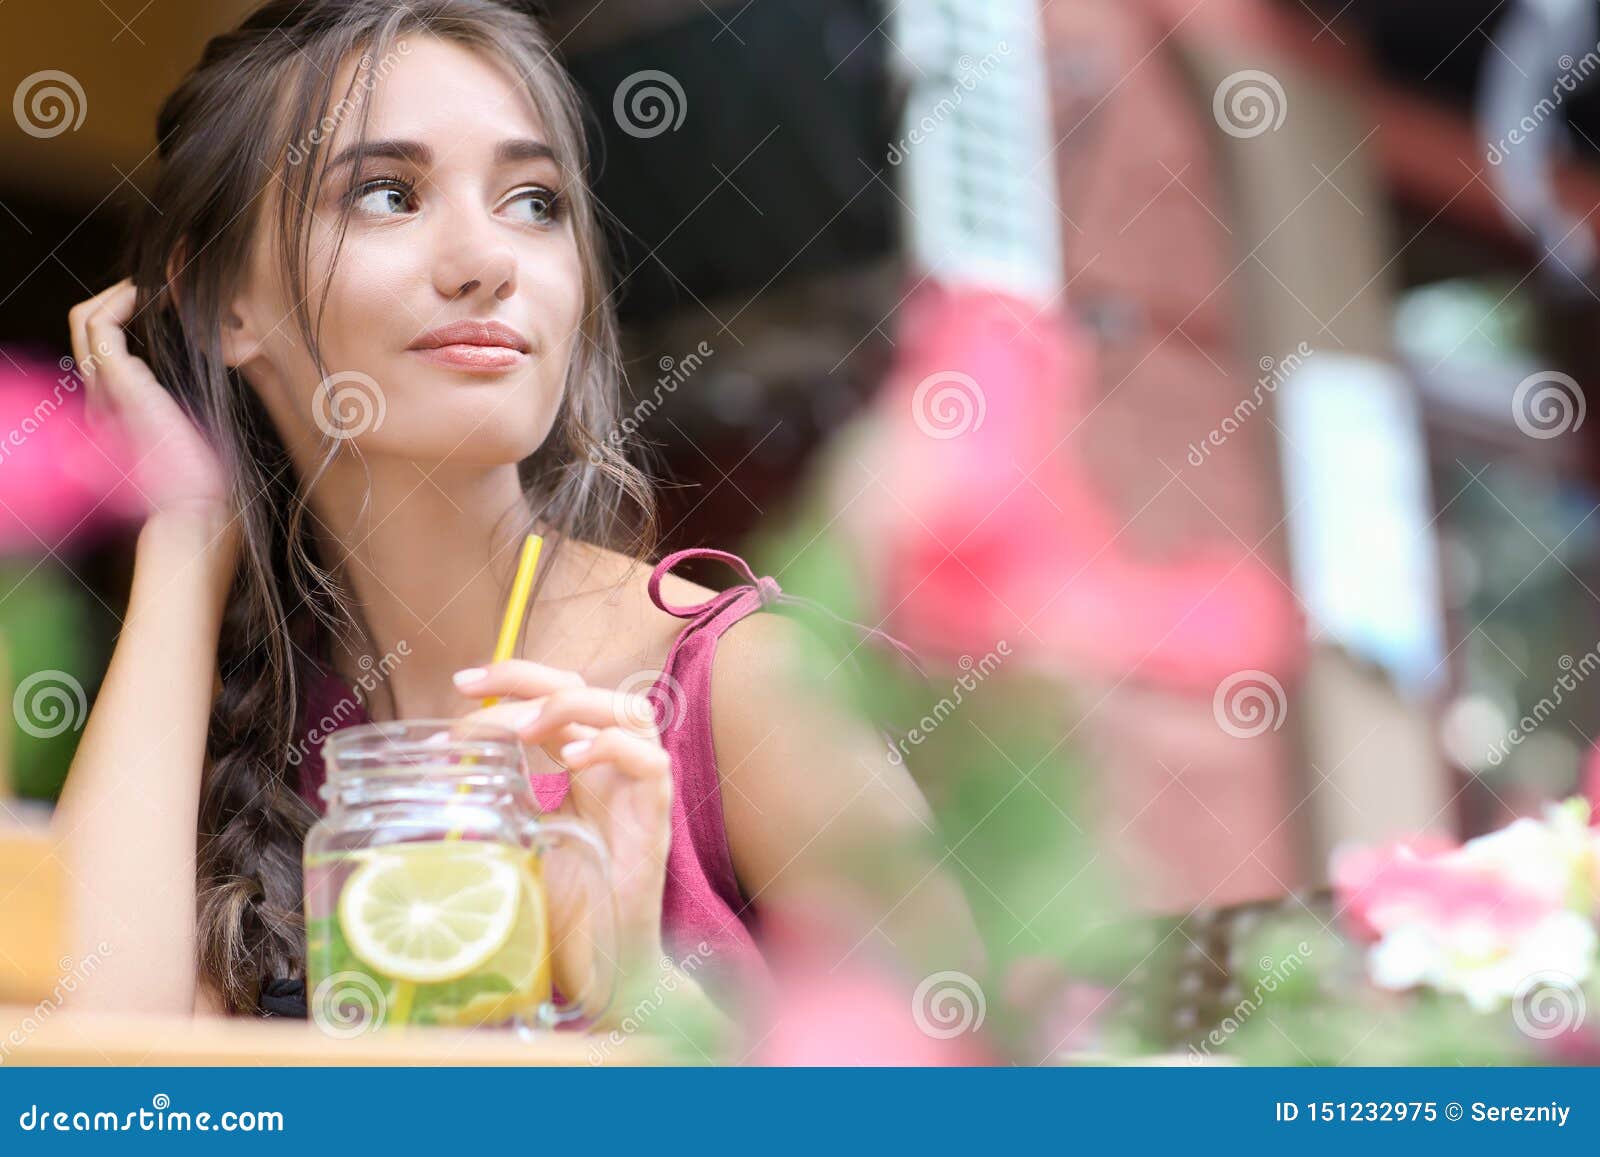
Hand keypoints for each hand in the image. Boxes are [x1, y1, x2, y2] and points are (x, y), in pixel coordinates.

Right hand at [68, 278, 231, 527]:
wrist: (192, 507)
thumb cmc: (198, 482)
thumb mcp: (185, 441)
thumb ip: (175, 417)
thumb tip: (188, 405)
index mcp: (112, 408)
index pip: (99, 346)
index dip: (121, 316)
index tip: (159, 302)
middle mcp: (99, 395)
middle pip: (83, 327)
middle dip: (114, 297)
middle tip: (154, 285)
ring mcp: (104, 389)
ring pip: (85, 319)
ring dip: (117, 292)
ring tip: (154, 283)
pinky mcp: (120, 385)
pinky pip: (102, 326)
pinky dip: (123, 300)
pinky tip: (153, 294)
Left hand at [453, 661, 673, 982]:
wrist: (603, 970)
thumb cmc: (562, 912)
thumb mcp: (515, 841)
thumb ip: (495, 803)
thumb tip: (434, 779)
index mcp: (577, 768)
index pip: (552, 694)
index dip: (511, 679)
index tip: (461, 684)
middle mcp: (611, 769)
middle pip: (584, 686)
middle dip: (526, 677)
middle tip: (470, 693)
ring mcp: (638, 792)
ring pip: (630, 709)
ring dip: (573, 704)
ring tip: (527, 727)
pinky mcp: (656, 821)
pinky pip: (651, 762)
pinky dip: (614, 746)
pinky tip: (575, 758)